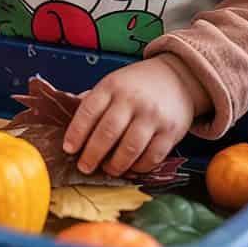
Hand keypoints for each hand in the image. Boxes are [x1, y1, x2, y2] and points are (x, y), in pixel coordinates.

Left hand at [62, 58, 208, 175]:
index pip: (89, 111)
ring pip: (129, 149)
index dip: (76, 133)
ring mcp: (153, 116)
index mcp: (112, 86)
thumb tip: (70, 127)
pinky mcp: (171, 131)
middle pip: (107, 133)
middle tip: (84, 166)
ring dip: (115, 165)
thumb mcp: (113, 84)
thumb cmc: (138, 85)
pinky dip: (138, 168)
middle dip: (92, 155)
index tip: (68, 149)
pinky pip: (152, 157)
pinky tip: (131, 167)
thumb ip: (94, 102)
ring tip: (108, 169)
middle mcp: (132, 100)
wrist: (178, 77)